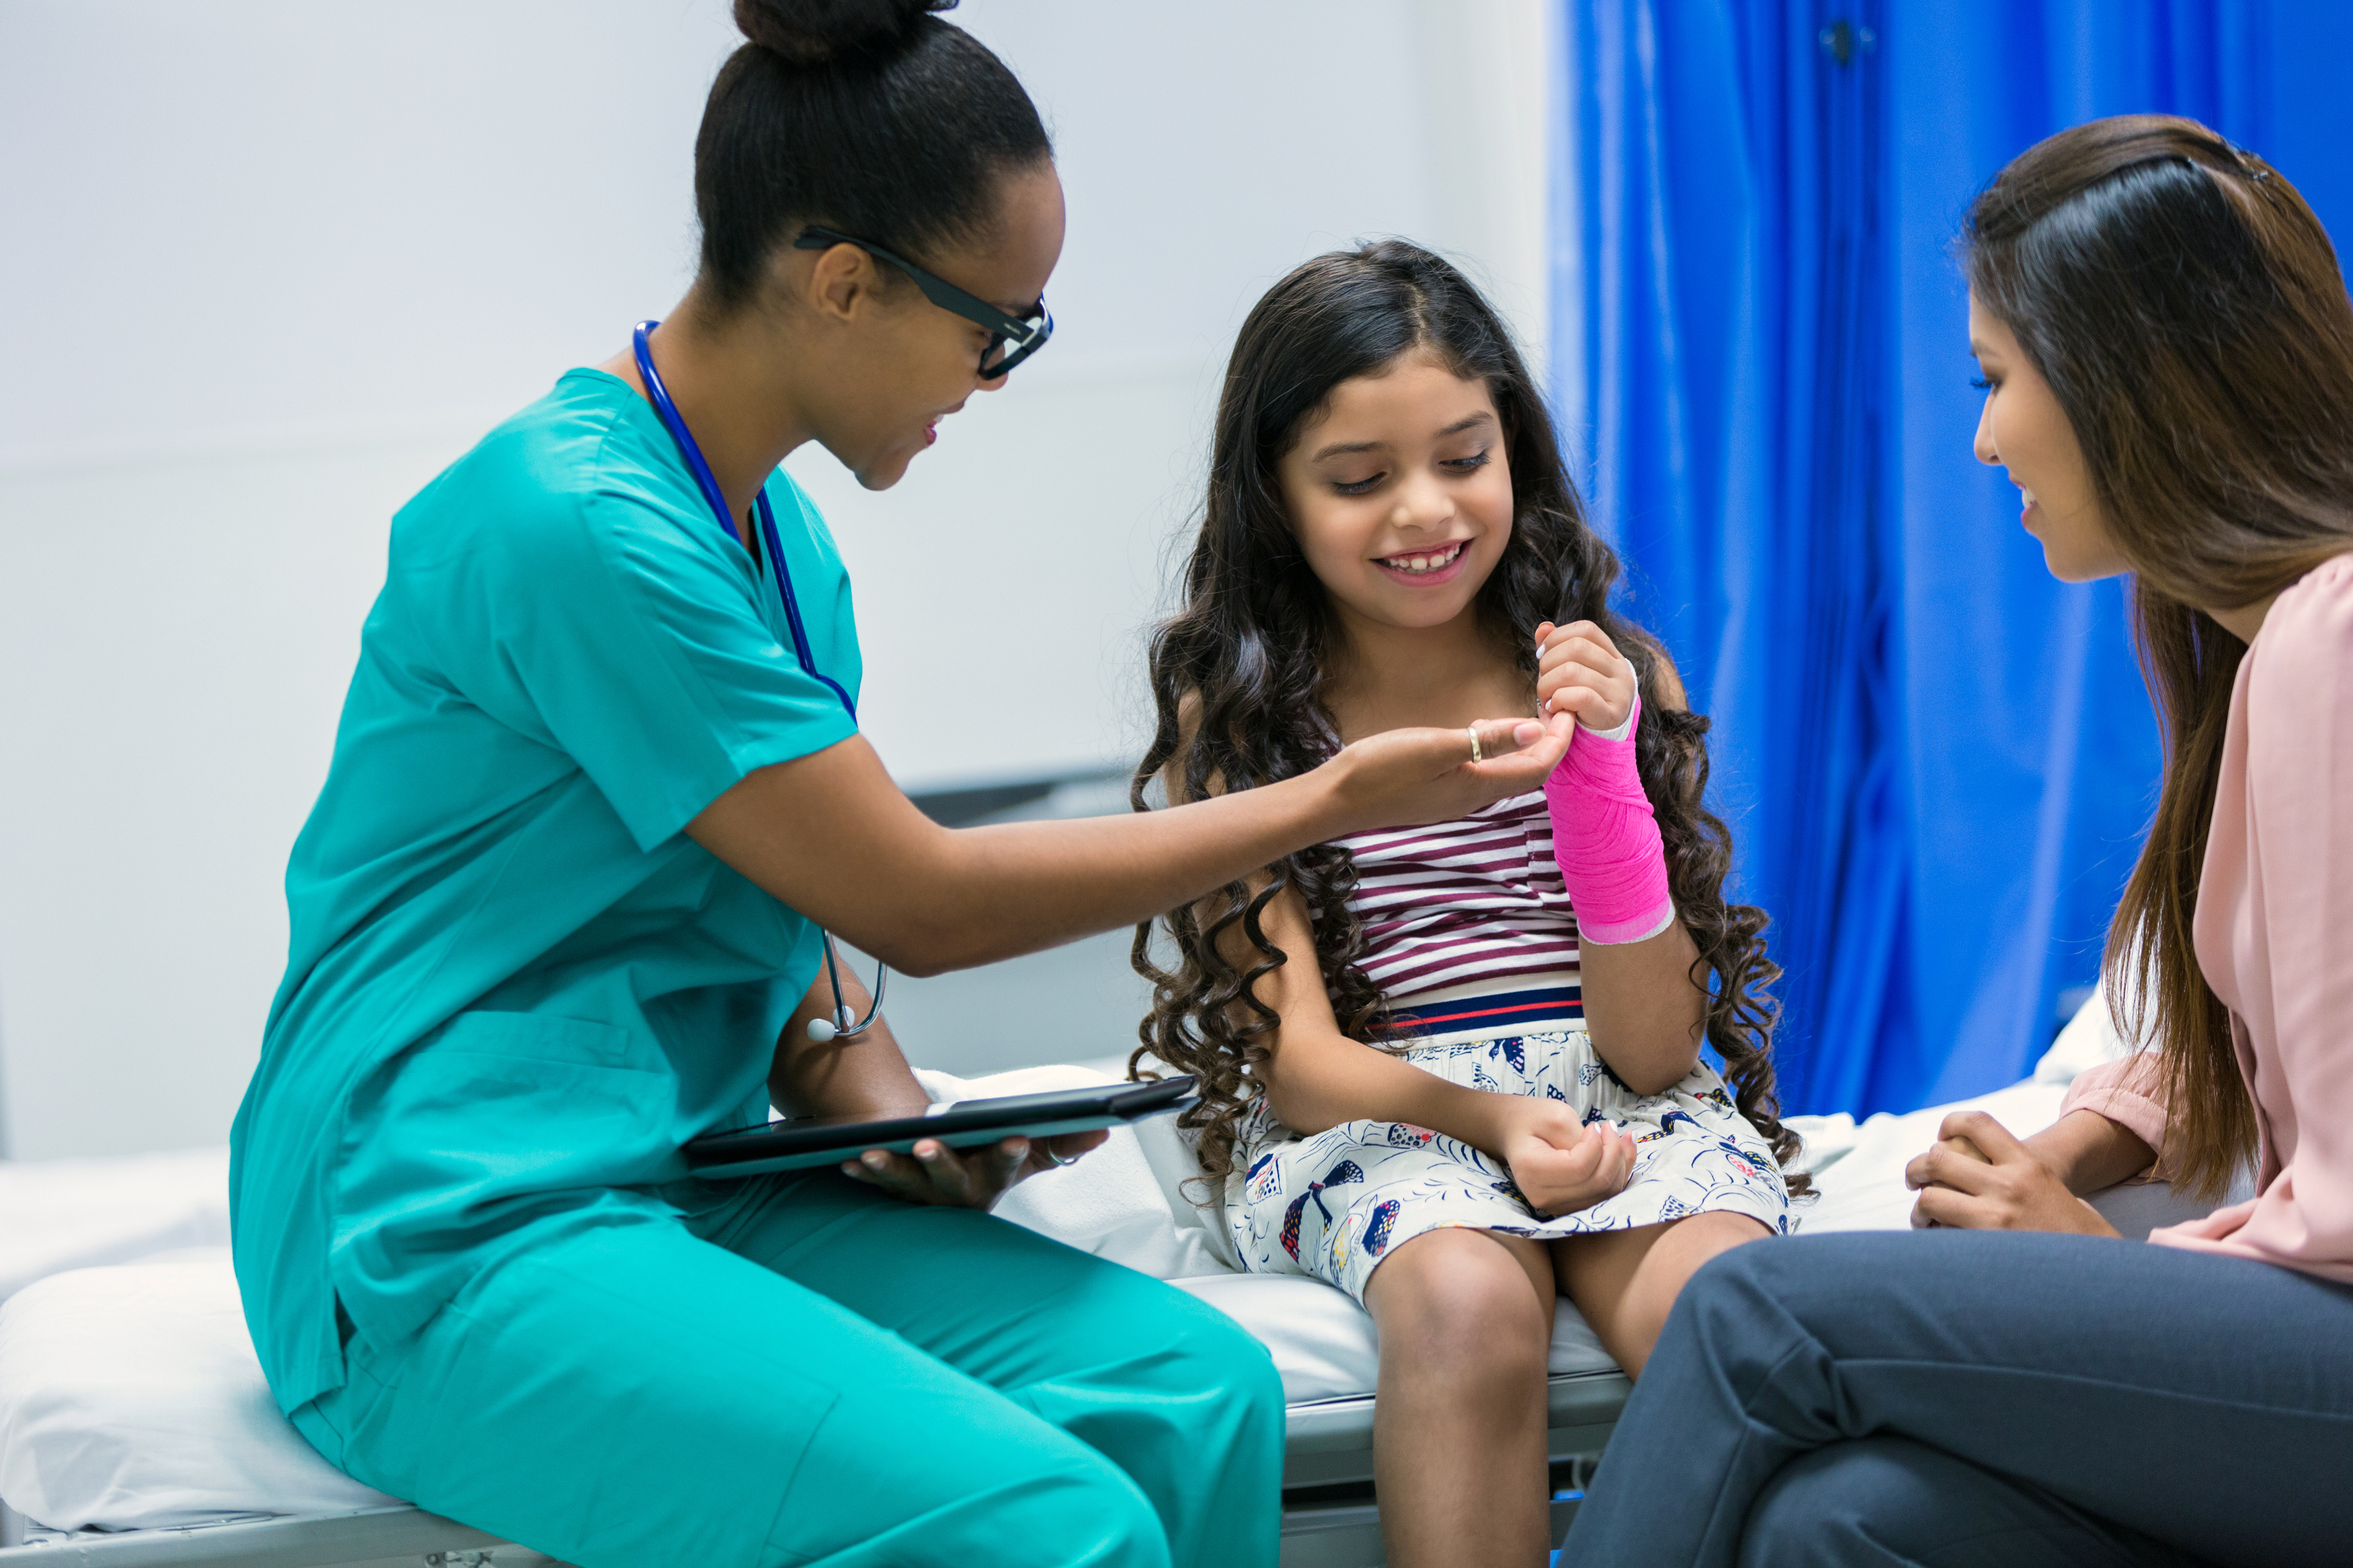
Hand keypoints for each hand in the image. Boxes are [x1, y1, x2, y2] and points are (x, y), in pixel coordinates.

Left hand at [842, 1129, 1108, 1208]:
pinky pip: (878, 1188)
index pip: (1008, 1164)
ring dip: (888, 1170)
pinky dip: (862, 1175)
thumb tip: (1103, 1127)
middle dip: (940, 1162)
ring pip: (907, 1187)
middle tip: (927, 1145)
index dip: (1011, 1152)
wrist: (960, 1186)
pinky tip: (843, 1160)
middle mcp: (961, 1194)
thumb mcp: (1035, 1152)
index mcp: (996, 1178)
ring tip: (868, 1153)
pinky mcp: (899, 1196)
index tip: (1014, 1136)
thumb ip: (1065, 1141)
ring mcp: (927, 1198)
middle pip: (951, 1179)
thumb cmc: (997, 1160)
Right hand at [1327, 713, 1573, 834]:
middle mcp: (1472, 796)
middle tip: (1556, 707)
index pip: (1538, 767)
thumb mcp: (1436, 747)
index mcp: (1478, 786)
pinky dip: (1493, 748)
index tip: (1569, 709)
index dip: (1560, 740)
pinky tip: (1481, 729)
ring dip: (1521, 745)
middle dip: (1548, 742)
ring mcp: (1454, 796)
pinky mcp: (1437, 791)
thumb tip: (1534, 728)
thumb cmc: (1380, 770)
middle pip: (1527, 772)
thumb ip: (1487, 740)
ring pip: (1504, 771)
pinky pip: (1480, 771)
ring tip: (1528, 713)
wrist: (1337, 799)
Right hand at [1494, 1097, 1638, 1215]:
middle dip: (1614, 1153)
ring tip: (1620, 1136)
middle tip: (1609, 1128)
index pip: (1579, 1168)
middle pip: (1597, 1184)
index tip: (1594, 1125)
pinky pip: (1605, 1196)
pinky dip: (1620, 1173)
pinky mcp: (1569, 1207)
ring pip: (1606, 1193)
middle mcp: (1542, 1197)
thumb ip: (1579, 1137)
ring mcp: (1556, 1207)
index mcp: (1532, 1171)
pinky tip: (1623, 1151)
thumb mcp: (1555, 1116)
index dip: (1596, 1145)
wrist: (1514, 1133)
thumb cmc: (1532, 1119)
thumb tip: (1603, 1153)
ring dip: (1621, 1163)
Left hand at [1534, 620, 1636, 732]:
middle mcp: (1620, 669)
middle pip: (1576, 647)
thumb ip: (1556, 649)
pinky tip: (1554, 708)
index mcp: (1611, 654)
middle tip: (1542, 682)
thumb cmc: (1577, 703)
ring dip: (1547, 685)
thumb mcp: (1567, 673)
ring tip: (1545, 698)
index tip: (1541, 655)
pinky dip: (1559, 700)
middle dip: (1548, 663)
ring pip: (1573, 671)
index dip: (1558, 637)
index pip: (1585, 629)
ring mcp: (1620, 691)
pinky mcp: (1612, 714)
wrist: (1597, 740)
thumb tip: (1543, 627)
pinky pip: (1580, 696)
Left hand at [1903, 1111, 2119, 1235]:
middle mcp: (2008, 1185)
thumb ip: (2027, 1180)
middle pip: (1938, 1158)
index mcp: (2029, 1165)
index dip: (1951, 1124)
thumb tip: (1992, 1179)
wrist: (2103, 1279)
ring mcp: (1994, 1219)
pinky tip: (1940, 1246)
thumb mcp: (2063, 1195)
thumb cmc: (2083, 1240)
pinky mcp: (1984, 1251)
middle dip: (1918, 1169)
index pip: (1978, 1123)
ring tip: (1924, 1219)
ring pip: (1931, 1198)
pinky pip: (1940, 1236)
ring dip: (1920, 1208)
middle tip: (1916, 1181)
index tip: (1941, 1138)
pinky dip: (1932, 1239)